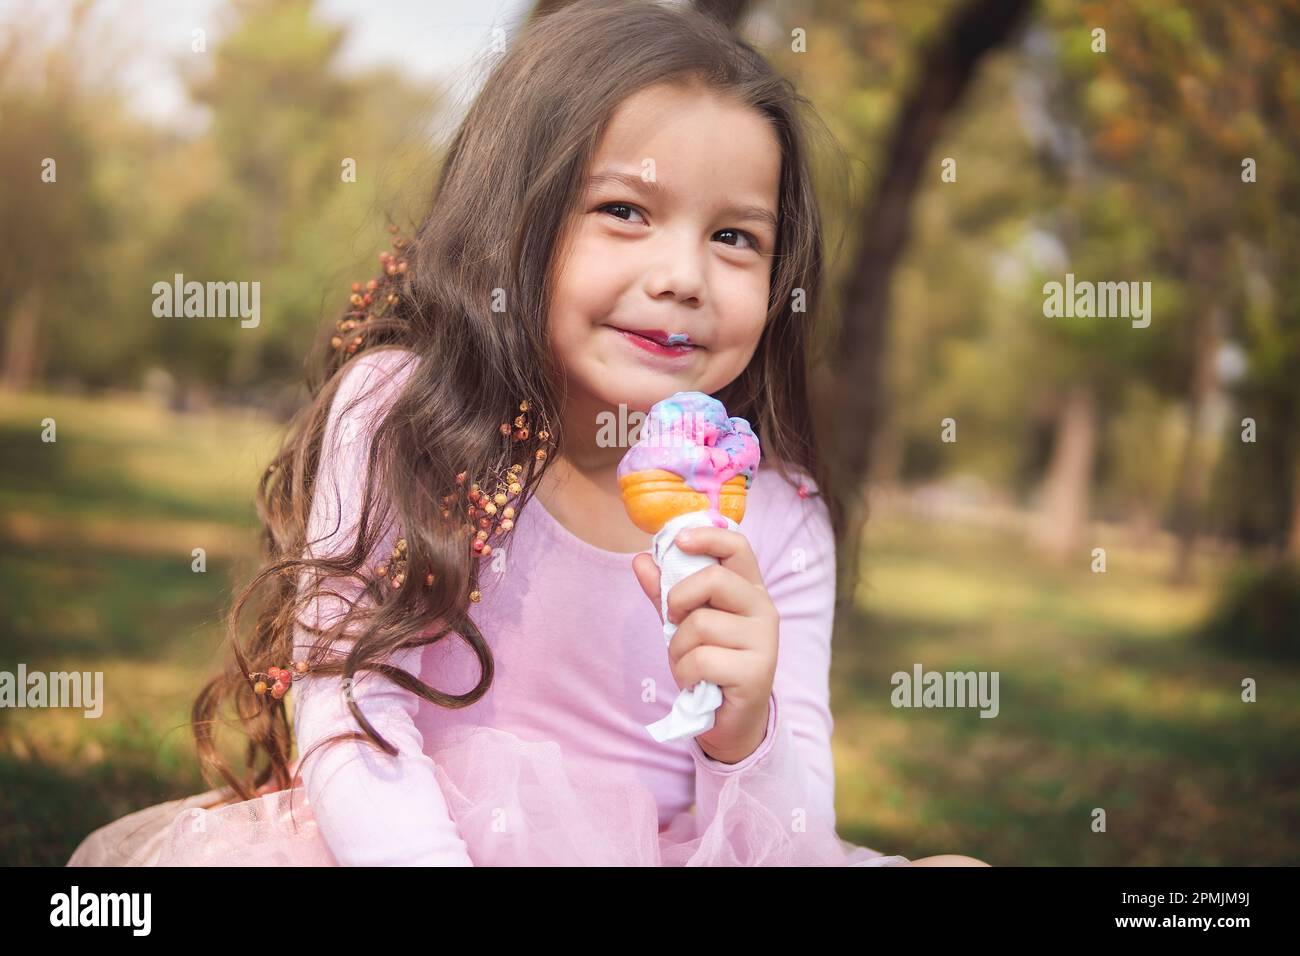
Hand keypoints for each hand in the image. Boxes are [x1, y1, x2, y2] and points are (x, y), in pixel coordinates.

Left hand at [632, 526, 777, 763]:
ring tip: (688, 663)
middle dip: (679, 599)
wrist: (730, 720)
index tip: (678, 541)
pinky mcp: (757, 672)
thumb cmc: (709, 664)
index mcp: (748, 589)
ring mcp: (764, 641)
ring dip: (678, 648)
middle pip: (714, 579)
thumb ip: (665, 592)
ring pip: (700, 624)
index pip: (738, 546)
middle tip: (674, 621)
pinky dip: (686, 672)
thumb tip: (640, 560)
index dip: (708, 535)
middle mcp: (763, 609)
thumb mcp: (683, 623)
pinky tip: (697, 683)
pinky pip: (701, 659)